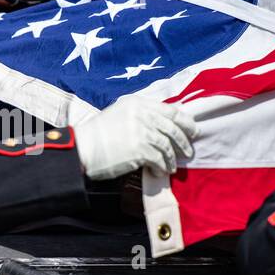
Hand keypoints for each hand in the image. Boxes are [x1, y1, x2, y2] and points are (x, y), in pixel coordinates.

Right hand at [73, 98, 196, 180]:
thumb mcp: (119, 114)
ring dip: (172, 159)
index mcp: (137, 103)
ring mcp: (141, 131)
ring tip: (171, 167)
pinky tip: (160, 171)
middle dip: (184, 142)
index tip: (192, 131)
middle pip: (172, 128)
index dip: (185, 122)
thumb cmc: (98, 134)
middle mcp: (141, 114)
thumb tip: (164, 127)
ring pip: (167, 146)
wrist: (82, 148)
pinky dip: (162, 167)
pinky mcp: (140, 149)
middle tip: (188, 152)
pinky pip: (159, 159)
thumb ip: (140, 116)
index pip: (170, 110)